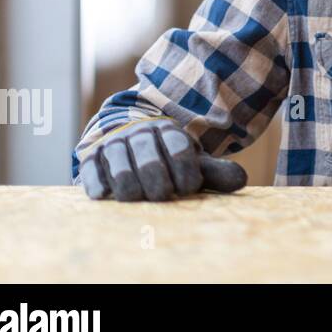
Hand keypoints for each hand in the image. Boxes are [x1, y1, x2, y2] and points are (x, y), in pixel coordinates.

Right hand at [77, 117, 246, 201]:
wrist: (126, 137)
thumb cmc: (166, 159)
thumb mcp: (191, 162)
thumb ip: (216, 173)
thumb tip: (242, 180)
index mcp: (169, 131)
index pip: (179, 149)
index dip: (186, 172)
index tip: (188, 188)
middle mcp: (140, 134)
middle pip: (149, 162)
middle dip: (159, 185)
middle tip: (163, 197)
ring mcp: (114, 144)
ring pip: (121, 170)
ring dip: (132, 190)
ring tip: (140, 199)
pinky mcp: (90, 156)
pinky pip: (92, 172)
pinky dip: (100, 186)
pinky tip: (109, 196)